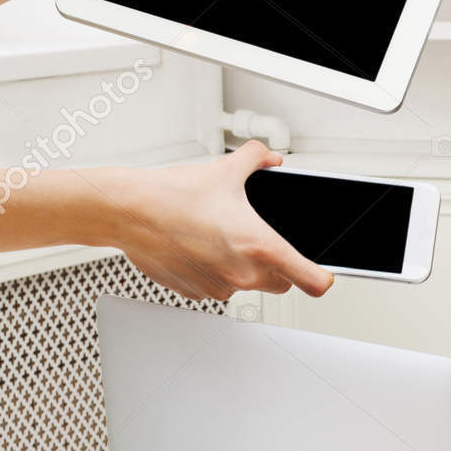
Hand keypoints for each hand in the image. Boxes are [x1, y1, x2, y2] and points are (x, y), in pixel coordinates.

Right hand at [105, 142, 334, 302]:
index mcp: (260, 246)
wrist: (128, 211)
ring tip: (221, 238)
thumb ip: (257, 160)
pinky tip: (200, 248)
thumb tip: (270, 158)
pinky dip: (216, 272)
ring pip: (246, 285)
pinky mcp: (195, 292)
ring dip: (243, 268)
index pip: (311, 281)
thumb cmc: (172, 196)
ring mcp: (218, 286)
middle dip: (279, 266)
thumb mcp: (226, 170)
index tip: (323, 275)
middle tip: (261, 241)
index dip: (321, 279)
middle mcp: (242, 273)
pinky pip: (218, 287)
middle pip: (281, 283)